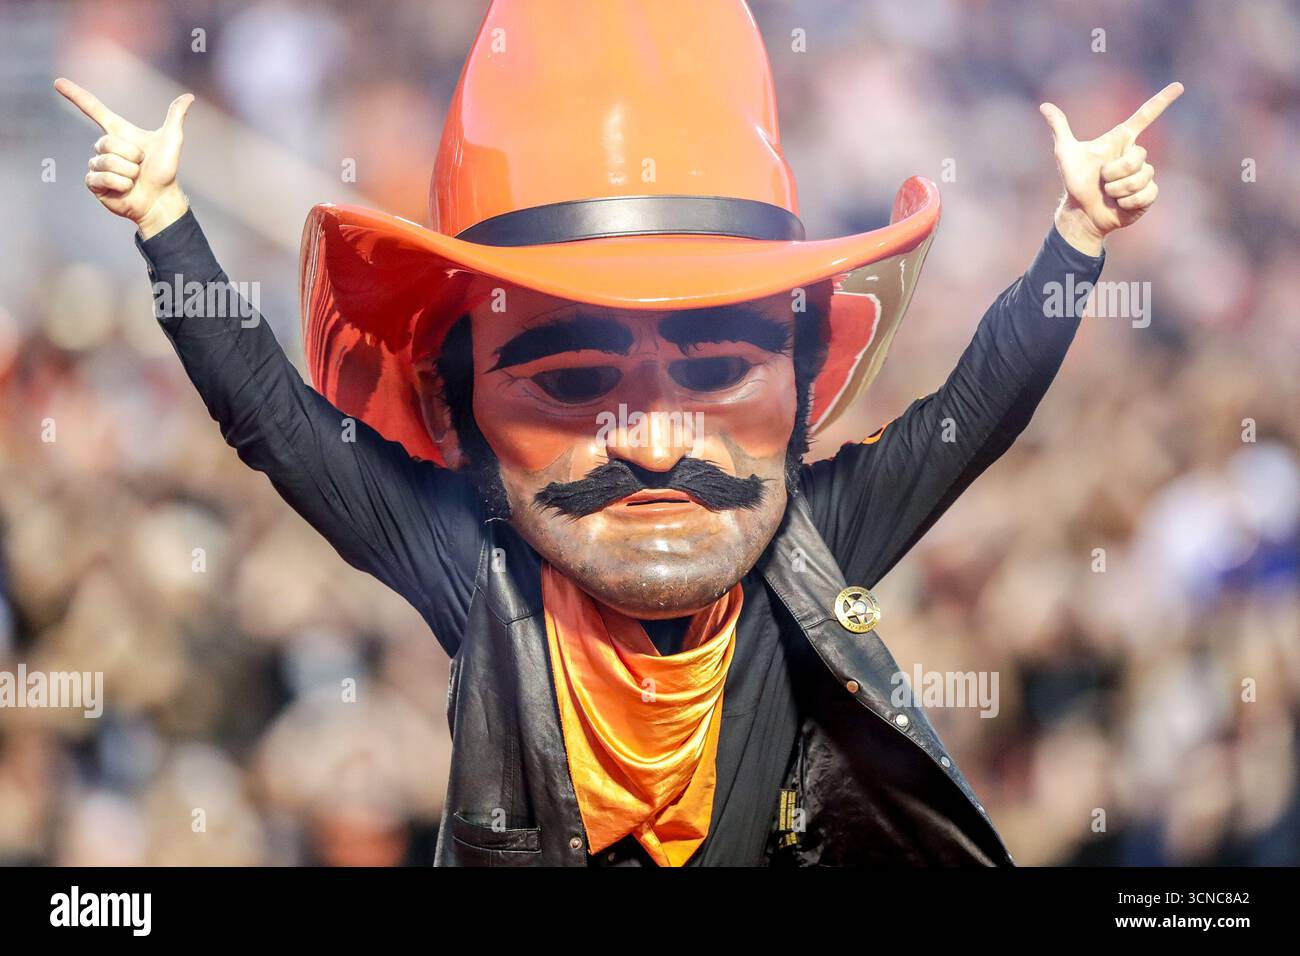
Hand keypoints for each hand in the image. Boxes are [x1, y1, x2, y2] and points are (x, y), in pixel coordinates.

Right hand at [54, 77, 193, 238]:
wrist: (161, 200)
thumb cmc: (165, 171)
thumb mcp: (171, 141)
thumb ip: (176, 117)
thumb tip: (189, 96)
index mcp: (118, 133)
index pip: (94, 109)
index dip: (76, 96)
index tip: (58, 82)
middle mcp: (105, 147)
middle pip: (107, 142)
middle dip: (130, 155)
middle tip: (141, 166)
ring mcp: (98, 165)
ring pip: (106, 161)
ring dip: (127, 172)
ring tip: (135, 178)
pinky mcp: (94, 184)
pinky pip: (101, 178)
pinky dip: (120, 184)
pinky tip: (126, 189)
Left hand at [1039, 82, 1183, 254]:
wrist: (1082, 211)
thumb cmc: (1075, 181)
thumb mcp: (1066, 153)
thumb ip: (1059, 128)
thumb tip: (1044, 105)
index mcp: (1121, 140)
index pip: (1145, 116)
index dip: (1161, 100)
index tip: (1178, 86)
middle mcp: (1135, 155)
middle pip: (1137, 157)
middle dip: (1114, 172)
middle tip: (1102, 180)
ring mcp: (1144, 174)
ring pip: (1140, 177)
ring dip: (1118, 189)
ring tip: (1109, 193)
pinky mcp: (1149, 194)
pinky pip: (1145, 193)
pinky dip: (1127, 202)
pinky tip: (1120, 204)